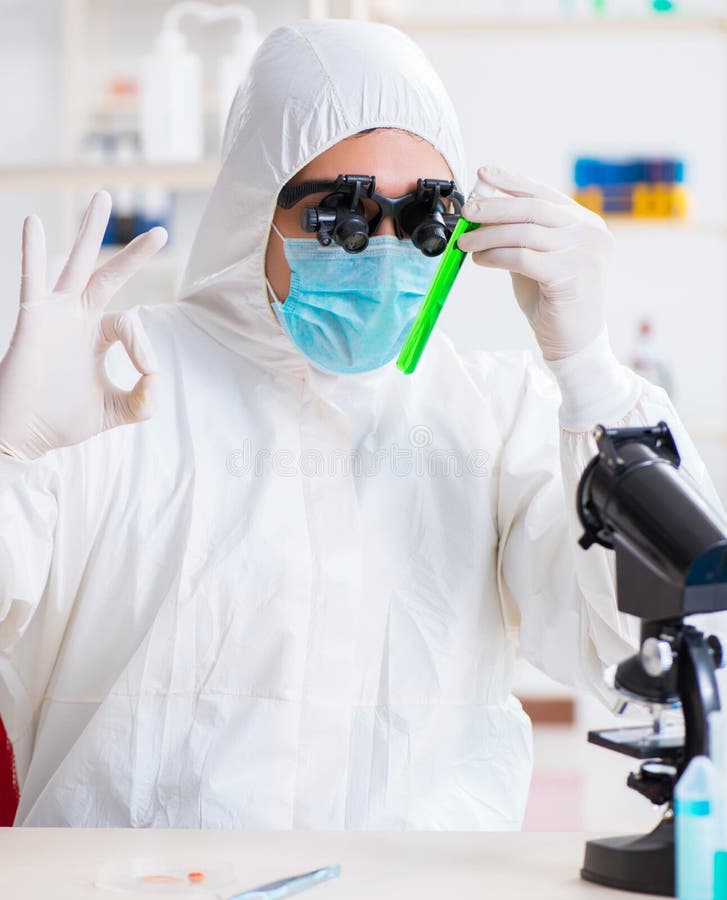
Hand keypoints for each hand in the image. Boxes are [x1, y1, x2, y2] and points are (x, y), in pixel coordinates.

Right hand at [0, 191, 167, 459]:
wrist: (26, 433)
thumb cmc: (65, 419)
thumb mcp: (117, 411)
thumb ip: (143, 399)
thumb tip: (156, 378)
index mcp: (99, 335)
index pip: (132, 324)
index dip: (145, 348)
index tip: (147, 373)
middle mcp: (80, 318)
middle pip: (110, 275)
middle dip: (135, 254)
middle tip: (160, 232)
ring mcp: (57, 314)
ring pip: (77, 265)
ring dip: (90, 232)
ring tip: (104, 198)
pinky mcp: (33, 319)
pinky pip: (33, 279)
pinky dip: (31, 250)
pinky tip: (32, 221)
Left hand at [458, 166, 612, 360]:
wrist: (572, 341)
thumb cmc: (553, 299)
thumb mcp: (538, 258)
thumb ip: (521, 234)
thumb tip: (484, 209)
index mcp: (586, 223)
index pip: (545, 194)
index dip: (512, 182)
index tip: (483, 174)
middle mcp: (591, 233)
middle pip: (534, 209)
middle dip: (495, 207)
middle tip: (467, 211)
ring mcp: (585, 253)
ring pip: (526, 233)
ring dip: (489, 235)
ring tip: (466, 242)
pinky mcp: (571, 275)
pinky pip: (523, 258)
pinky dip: (496, 256)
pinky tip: (480, 260)